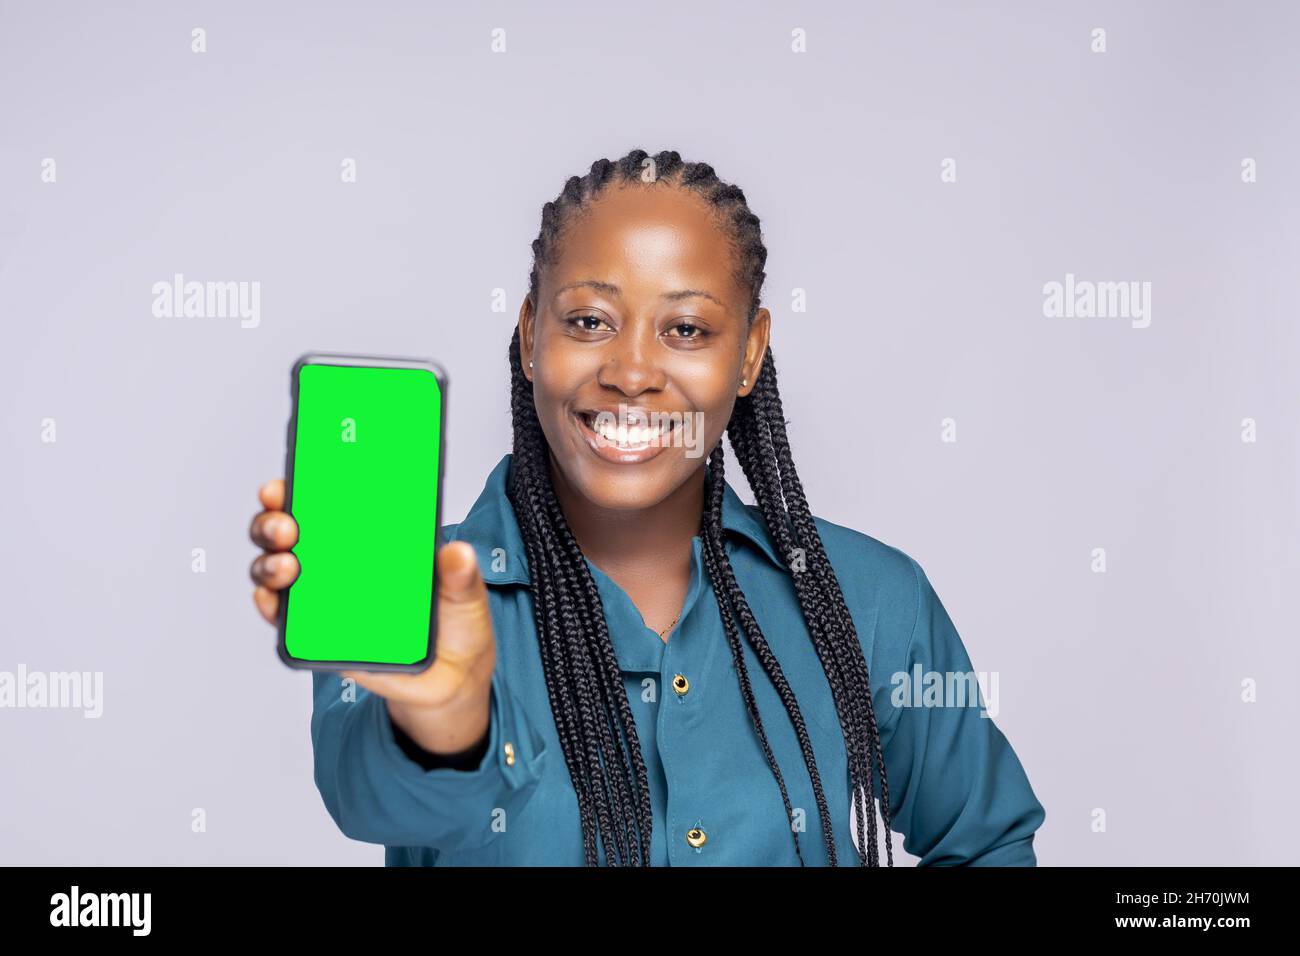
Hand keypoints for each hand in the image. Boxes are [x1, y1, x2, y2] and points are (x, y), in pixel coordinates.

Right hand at [249, 479, 494, 754]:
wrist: (452, 676)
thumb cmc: (454, 620)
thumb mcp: (466, 592)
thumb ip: (461, 574)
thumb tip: (458, 552)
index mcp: (372, 536)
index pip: (326, 501)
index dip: (297, 486)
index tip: (285, 482)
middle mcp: (339, 559)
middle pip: (287, 531)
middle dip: (273, 522)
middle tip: (287, 527)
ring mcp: (324, 596)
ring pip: (276, 570)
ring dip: (269, 565)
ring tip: (287, 567)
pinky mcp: (319, 634)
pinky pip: (283, 618)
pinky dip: (272, 607)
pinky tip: (274, 602)